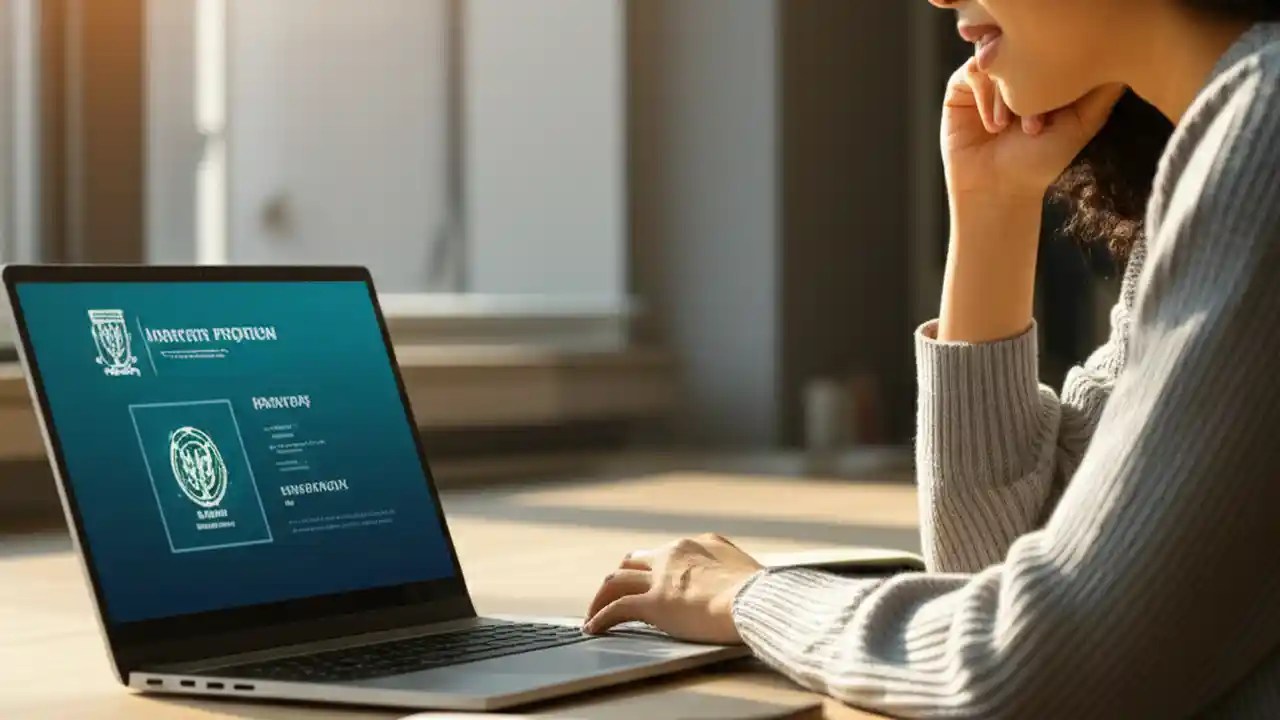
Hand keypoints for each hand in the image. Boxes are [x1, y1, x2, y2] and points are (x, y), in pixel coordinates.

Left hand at [583, 533, 763, 643]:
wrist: (755, 600)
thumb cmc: (762, 593)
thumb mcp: (749, 571)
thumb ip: (734, 573)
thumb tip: (740, 584)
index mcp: (700, 544)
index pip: (667, 552)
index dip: (654, 567)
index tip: (650, 581)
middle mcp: (675, 553)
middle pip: (634, 560)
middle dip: (622, 576)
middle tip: (614, 592)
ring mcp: (662, 577)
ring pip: (616, 580)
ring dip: (601, 597)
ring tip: (594, 613)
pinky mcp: (654, 602)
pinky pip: (617, 608)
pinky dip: (601, 617)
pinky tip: (593, 628)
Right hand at [943, 58, 1123, 201]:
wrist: (996, 188)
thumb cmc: (1038, 161)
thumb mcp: (1081, 124)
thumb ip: (1102, 93)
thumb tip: (1119, 57)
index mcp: (1045, 75)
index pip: (1053, 50)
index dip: (1056, 76)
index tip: (1055, 116)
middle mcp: (1016, 72)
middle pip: (1023, 51)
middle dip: (1027, 89)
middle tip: (1031, 128)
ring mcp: (988, 77)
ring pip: (998, 60)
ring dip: (1004, 96)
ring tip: (1006, 129)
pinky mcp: (960, 87)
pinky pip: (973, 71)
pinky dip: (984, 97)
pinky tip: (991, 126)